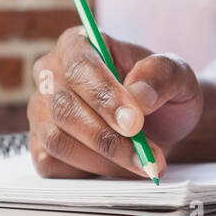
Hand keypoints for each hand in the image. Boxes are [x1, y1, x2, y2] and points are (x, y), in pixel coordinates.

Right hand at [28, 27, 202, 178]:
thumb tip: (138, 94)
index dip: (105, 97)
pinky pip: (51, 164)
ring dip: (103, 160)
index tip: (135, 123)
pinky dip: (87, 172)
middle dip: (107, 138)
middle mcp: (49, 76)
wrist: (157, 123)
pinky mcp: (38, 144)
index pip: (79, 68)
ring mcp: (39, 112)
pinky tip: (117, 168)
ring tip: (142, 165)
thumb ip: (162, 75)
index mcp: (76, 44)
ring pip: (57, 140)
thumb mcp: (177, 75)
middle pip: (64, 109)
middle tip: (147, 156)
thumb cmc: (160, 92)